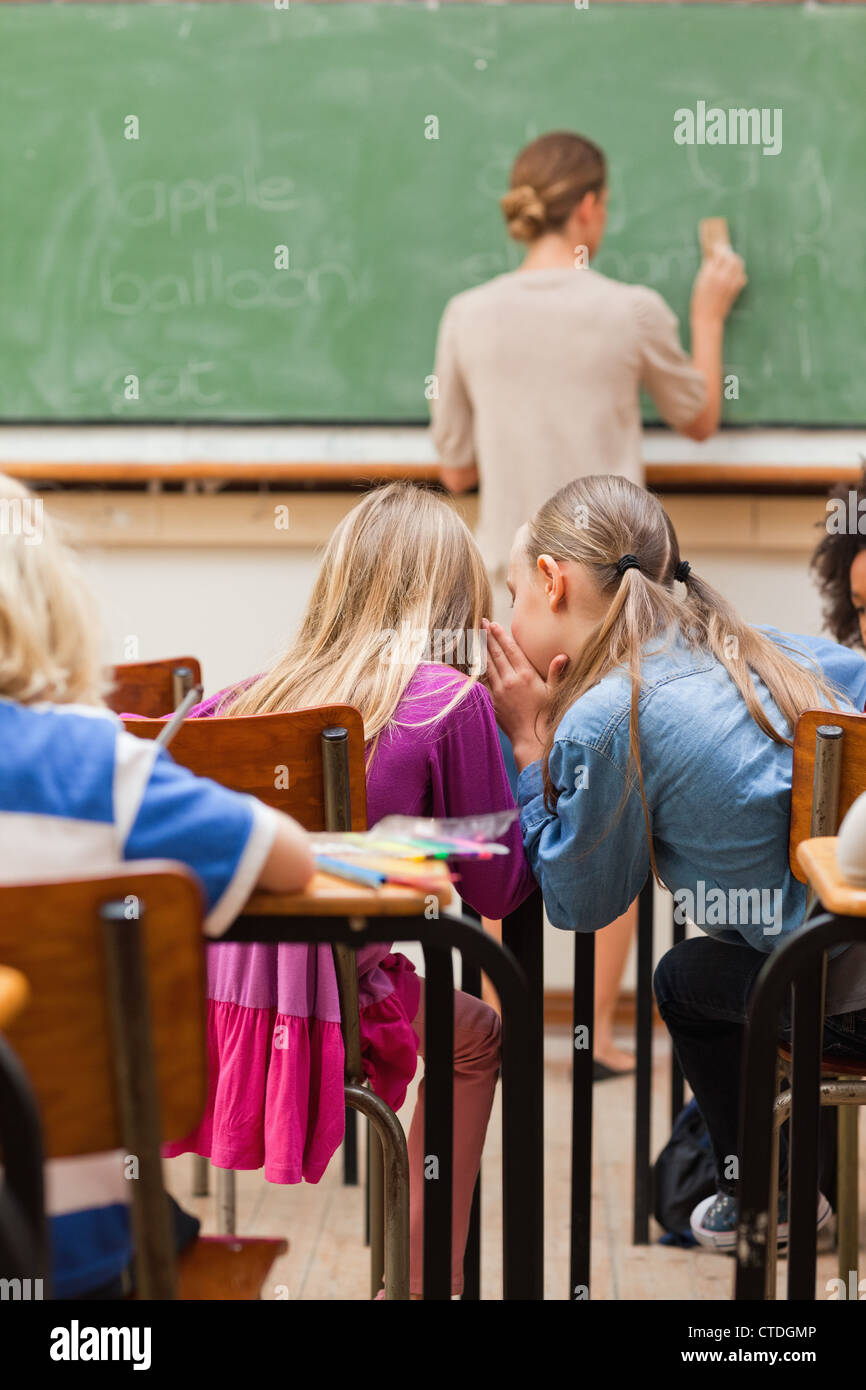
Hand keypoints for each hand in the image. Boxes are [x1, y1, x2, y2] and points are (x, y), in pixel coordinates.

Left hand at [483, 619, 568, 769]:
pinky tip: (474, 662)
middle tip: (480, 623)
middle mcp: (510, 680)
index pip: (511, 650)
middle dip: (488, 637)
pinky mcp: (492, 701)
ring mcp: (499, 691)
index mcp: (526, 675)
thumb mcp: (554, 692)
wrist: (531, 738)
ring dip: (481, 650)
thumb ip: (556, 672)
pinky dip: (478, 669)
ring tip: (475, 637)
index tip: (493, 624)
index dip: (501, 635)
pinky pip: (483, 681)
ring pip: (487, 665)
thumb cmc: (546, 715)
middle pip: (496, 654)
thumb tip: (562, 656)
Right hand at [690, 246, 746, 321]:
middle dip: (729, 255)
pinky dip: (739, 274)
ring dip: (736, 262)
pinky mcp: (736, 290)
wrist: (707, 318)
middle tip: (726, 255)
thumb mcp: (698, 284)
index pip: (719, 255)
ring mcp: (730, 283)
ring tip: (731, 264)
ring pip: (738, 265)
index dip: (719, 251)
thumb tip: (713, 260)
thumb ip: (707, 271)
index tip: (718, 250)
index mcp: (710, 274)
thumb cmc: (699, 302)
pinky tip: (734, 276)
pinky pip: (742, 276)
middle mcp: (722, 276)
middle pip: (731, 257)